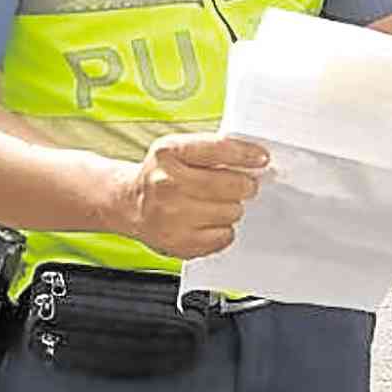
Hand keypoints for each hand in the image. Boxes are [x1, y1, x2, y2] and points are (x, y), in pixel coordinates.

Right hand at [118, 134, 267, 258]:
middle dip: (245, 185)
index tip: (261, 159)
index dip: (246, 155)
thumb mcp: (178, 149)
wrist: (130, 204)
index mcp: (167, 153)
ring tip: (215, 203)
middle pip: (231, 185)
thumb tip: (253, 159)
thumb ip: (211, 149)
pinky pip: (224, 236)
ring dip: (232, 208)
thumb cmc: (160, 175)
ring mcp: (171, 216)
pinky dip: (223, 229)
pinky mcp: (179, 242)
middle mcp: (166, 184)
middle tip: (242, 186)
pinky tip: (207, 221)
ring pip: (232, 212)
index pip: (219, 150)